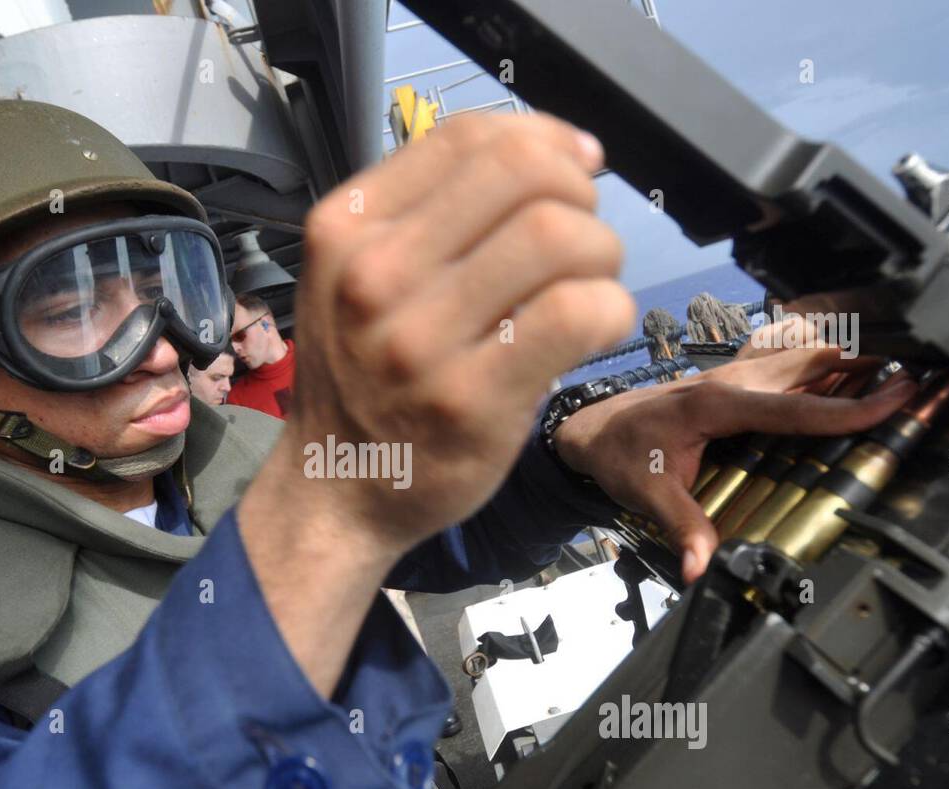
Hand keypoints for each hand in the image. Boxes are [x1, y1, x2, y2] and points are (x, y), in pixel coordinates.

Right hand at [240, 113, 634, 693]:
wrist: (339, 490)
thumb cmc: (363, 377)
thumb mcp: (356, 275)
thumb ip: (427, 212)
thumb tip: (555, 151)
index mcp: (345, 227)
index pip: (469, 136)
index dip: (545, 139)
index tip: (575, 170)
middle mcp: (373, 275)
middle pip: (523, 176)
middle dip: (579, 196)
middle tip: (580, 241)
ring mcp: (418, 341)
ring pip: (557, 237)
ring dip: (600, 254)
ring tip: (587, 289)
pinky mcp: (470, 401)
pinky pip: (574, 314)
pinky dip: (609, 309)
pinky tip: (596, 328)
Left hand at [553, 347, 917, 582]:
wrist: (587, 429)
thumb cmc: (617, 456)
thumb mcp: (646, 496)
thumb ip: (683, 529)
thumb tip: (705, 568)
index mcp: (716, 406)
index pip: (796, 407)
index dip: (849, 407)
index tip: (894, 400)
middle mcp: (727, 382)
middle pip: (808, 365)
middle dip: (860, 368)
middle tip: (909, 375)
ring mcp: (727, 375)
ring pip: (796, 353)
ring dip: (840, 357)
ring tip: (886, 362)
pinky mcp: (726, 379)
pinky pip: (778, 356)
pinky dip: (810, 353)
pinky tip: (833, 352)